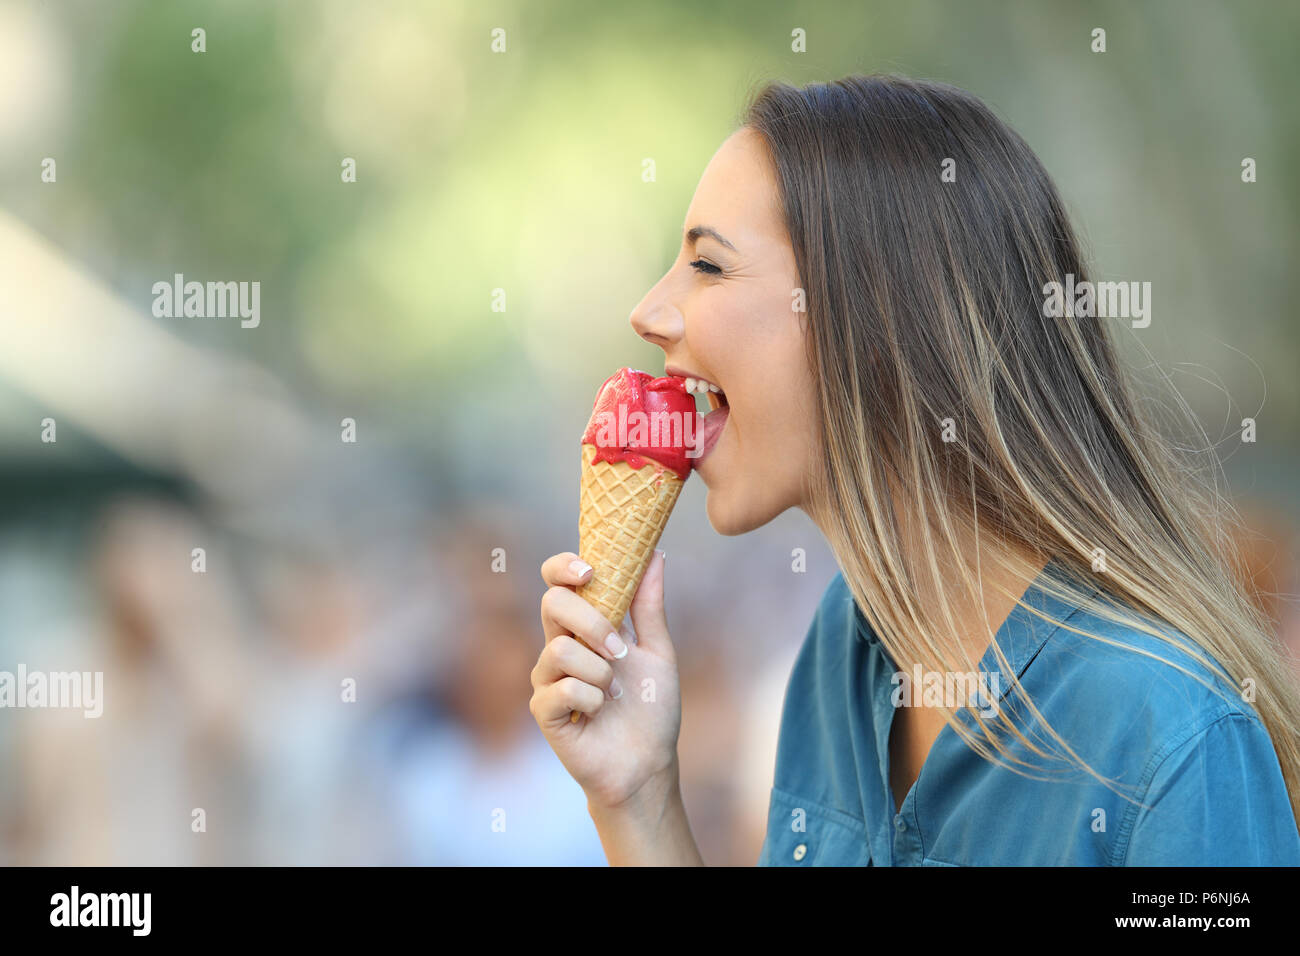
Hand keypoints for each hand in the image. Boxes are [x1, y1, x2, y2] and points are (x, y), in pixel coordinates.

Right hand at [531, 550, 681, 808]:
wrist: (648, 764)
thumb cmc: (651, 709)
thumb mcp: (658, 650)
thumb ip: (649, 605)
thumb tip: (654, 554)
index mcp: (584, 626)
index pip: (557, 582)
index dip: (564, 567)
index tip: (590, 571)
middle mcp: (560, 646)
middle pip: (552, 603)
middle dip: (592, 622)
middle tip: (620, 650)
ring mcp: (548, 678)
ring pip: (560, 649)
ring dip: (599, 671)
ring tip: (614, 693)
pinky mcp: (544, 709)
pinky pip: (563, 687)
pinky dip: (592, 699)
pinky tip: (600, 713)